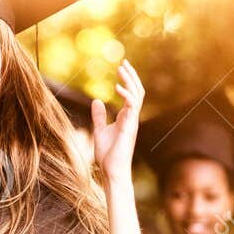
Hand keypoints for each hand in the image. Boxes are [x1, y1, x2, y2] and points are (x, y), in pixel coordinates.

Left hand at [92, 60, 144, 182]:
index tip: (121, 66)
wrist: (111, 171)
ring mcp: (132, 122)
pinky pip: (132, 107)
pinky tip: (117, 87)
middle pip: (137, 91)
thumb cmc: (108, 155)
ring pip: (137, 96)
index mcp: (126, 117)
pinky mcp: (130, 127)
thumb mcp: (100, 130)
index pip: (131, 94)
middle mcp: (132, 118)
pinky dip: (126, 95)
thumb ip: (99, 116)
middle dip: (131, 76)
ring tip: (121, 69)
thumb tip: (96, 101)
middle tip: (124, 62)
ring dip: (130, 81)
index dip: (128, 80)